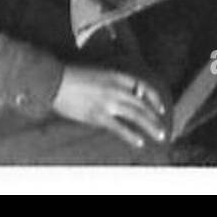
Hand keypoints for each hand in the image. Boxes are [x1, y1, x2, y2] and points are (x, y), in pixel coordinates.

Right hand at [52, 66, 169, 151]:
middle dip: (155, 117)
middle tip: (163, 128)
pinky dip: (132, 136)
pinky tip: (139, 142)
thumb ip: (110, 83)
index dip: (154, 97)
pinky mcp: (99, 115)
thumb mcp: (96, 73)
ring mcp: (108, 102)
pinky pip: (120, 128)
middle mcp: (115, 88)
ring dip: (150, 126)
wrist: (54, 80)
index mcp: (114, 75)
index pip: (142, 86)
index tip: (160, 107)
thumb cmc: (71, 76)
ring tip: (159, 136)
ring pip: (137, 115)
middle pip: (142, 103)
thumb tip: (122, 96)